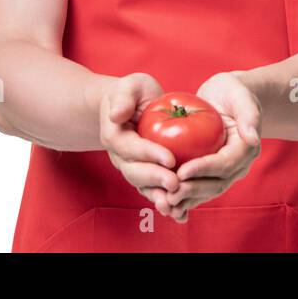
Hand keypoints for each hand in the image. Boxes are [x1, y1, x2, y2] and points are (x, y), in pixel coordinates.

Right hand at [98, 73, 180, 216]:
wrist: (132, 108)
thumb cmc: (134, 93)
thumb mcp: (130, 85)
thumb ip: (123, 97)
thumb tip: (117, 114)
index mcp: (115, 135)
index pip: (131, 148)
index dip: (149, 154)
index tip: (170, 158)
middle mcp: (120, 156)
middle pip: (135, 172)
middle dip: (155, 179)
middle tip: (176, 183)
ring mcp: (132, 168)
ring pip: (143, 186)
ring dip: (158, 196)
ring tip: (177, 203)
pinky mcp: (145, 175)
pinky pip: (153, 191)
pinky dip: (165, 202)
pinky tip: (181, 213)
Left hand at [165, 72, 262, 222]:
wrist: (228, 97)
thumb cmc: (233, 91)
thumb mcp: (241, 95)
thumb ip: (249, 114)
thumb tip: (253, 139)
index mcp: (246, 149)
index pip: (225, 164)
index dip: (204, 169)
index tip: (182, 172)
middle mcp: (238, 165)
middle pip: (216, 184)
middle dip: (193, 190)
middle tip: (169, 193)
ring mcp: (225, 172)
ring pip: (207, 191)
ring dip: (187, 199)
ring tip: (165, 203)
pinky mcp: (211, 173)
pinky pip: (198, 188)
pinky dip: (184, 198)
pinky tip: (165, 203)